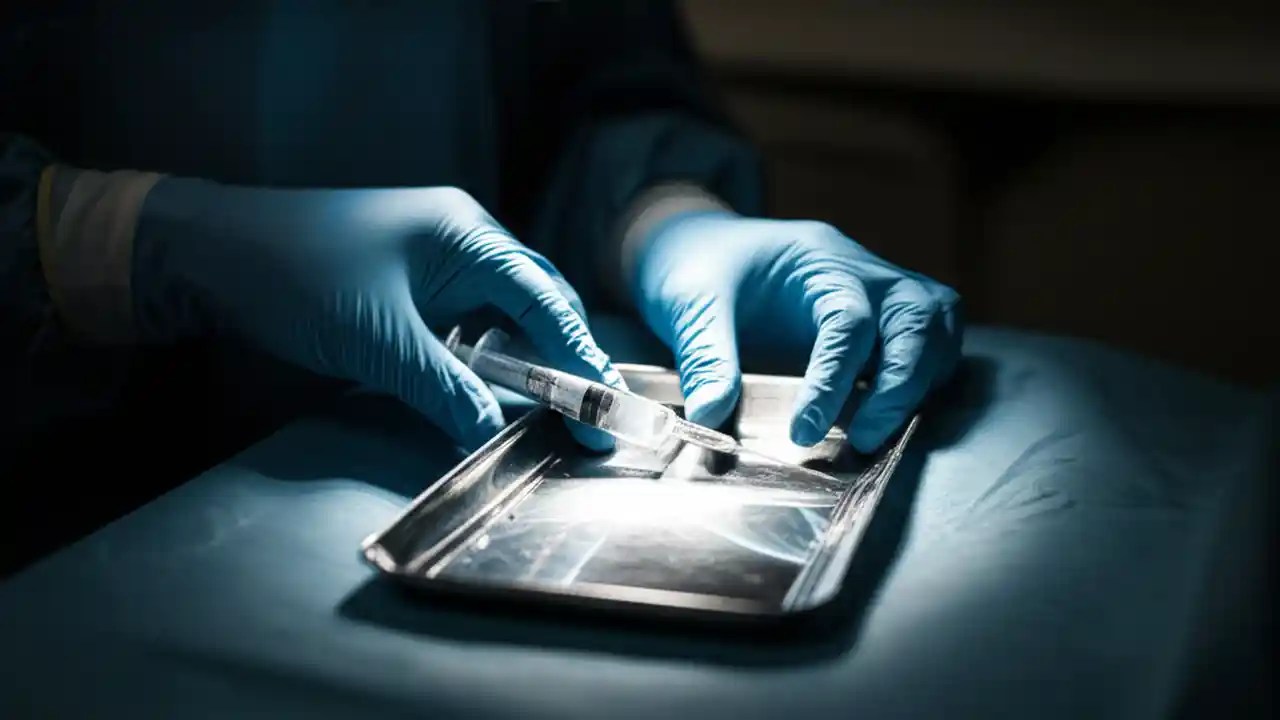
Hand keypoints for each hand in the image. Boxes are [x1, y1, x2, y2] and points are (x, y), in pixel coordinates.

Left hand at [136, 182, 620, 449]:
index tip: (605, 408)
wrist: (206, 254)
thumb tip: (492, 436)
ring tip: (556, 411)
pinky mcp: (412, 283)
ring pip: (504, 314)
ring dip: (527, 360)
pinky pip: (469, 321)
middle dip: (565, 357)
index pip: (544, 299)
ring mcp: (436, 258)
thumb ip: (445, 390)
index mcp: (465, 234)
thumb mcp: (378, 343)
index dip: (580, 356)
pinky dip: (487, 357)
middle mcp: (462, 239)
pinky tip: (495, 390)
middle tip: (589, 418)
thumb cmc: (292, 277)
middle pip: (537, 302)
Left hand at [634, 211, 961, 452]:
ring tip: (877, 432)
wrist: (700, 243)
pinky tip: (884, 415)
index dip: (833, 381)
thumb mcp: (689, 305)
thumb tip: (711, 417)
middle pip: (919, 318)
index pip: (847, 320)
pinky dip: (920, 380)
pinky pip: (928, 343)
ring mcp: (880, 292)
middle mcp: (863, 271)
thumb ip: (705, 359)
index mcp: (818, 259)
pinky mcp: (882, 318)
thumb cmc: (698, 265)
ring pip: (937, 328)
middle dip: (900, 385)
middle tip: (864, 440)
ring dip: (918, 382)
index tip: (804, 431)